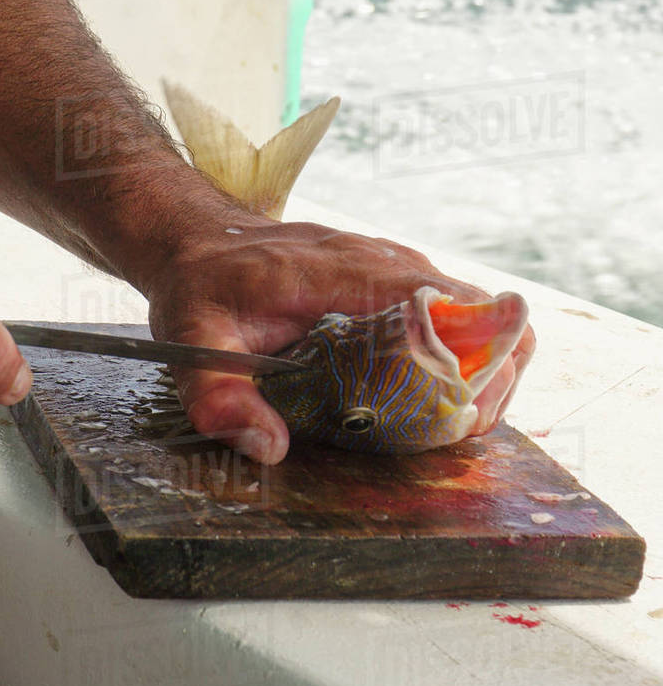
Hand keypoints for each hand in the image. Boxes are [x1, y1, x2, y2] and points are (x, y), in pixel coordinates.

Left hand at [147, 219, 534, 463]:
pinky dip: (469, 358)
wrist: (202, 237)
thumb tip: (269, 448)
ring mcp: (400, 267)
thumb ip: (220, 396)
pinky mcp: (401, 279)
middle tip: (454, 429)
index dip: (473, 359)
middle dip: (490, 381)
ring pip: (486, 315)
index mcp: (347, 272)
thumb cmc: (204, 285)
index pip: (444, 303)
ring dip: (486, 372)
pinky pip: (463, 316)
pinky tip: (435, 396)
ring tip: (451, 420)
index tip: (459, 411)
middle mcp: (388, 261)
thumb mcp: (195, 339)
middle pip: (488, 314)